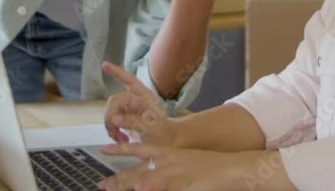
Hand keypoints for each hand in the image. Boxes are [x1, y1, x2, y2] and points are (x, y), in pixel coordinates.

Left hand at [97, 144, 281, 190]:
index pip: (140, 148)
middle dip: (119, 180)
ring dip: (131, 186)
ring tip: (114, 187)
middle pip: (139, 172)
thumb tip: (156, 169)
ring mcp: (176, 175)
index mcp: (169, 153)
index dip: (121, 149)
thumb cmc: (210, 166)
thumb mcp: (187, 161)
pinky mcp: (185, 187)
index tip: (103, 148)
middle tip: (101, 185)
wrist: (232, 167)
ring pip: (148, 182)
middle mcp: (169, 162)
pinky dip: (153, 190)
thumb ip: (170, 164)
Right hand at [102, 61, 176, 146]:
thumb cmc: (163, 132)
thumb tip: (114, 118)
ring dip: (111, 127)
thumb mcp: (152, 128)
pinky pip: (111, 121)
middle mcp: (134, 99)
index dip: (117, 73)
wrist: (165, 142)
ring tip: (122, 139)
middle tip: (116, 133)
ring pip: (110, 113)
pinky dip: (112, 131)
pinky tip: (120, 138)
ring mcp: (128, 108)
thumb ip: (134, 122)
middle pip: (114, 101)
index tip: (104, 65)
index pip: (130, 81)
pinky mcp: (124, 117)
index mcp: (144, 96)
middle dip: (111, 117)